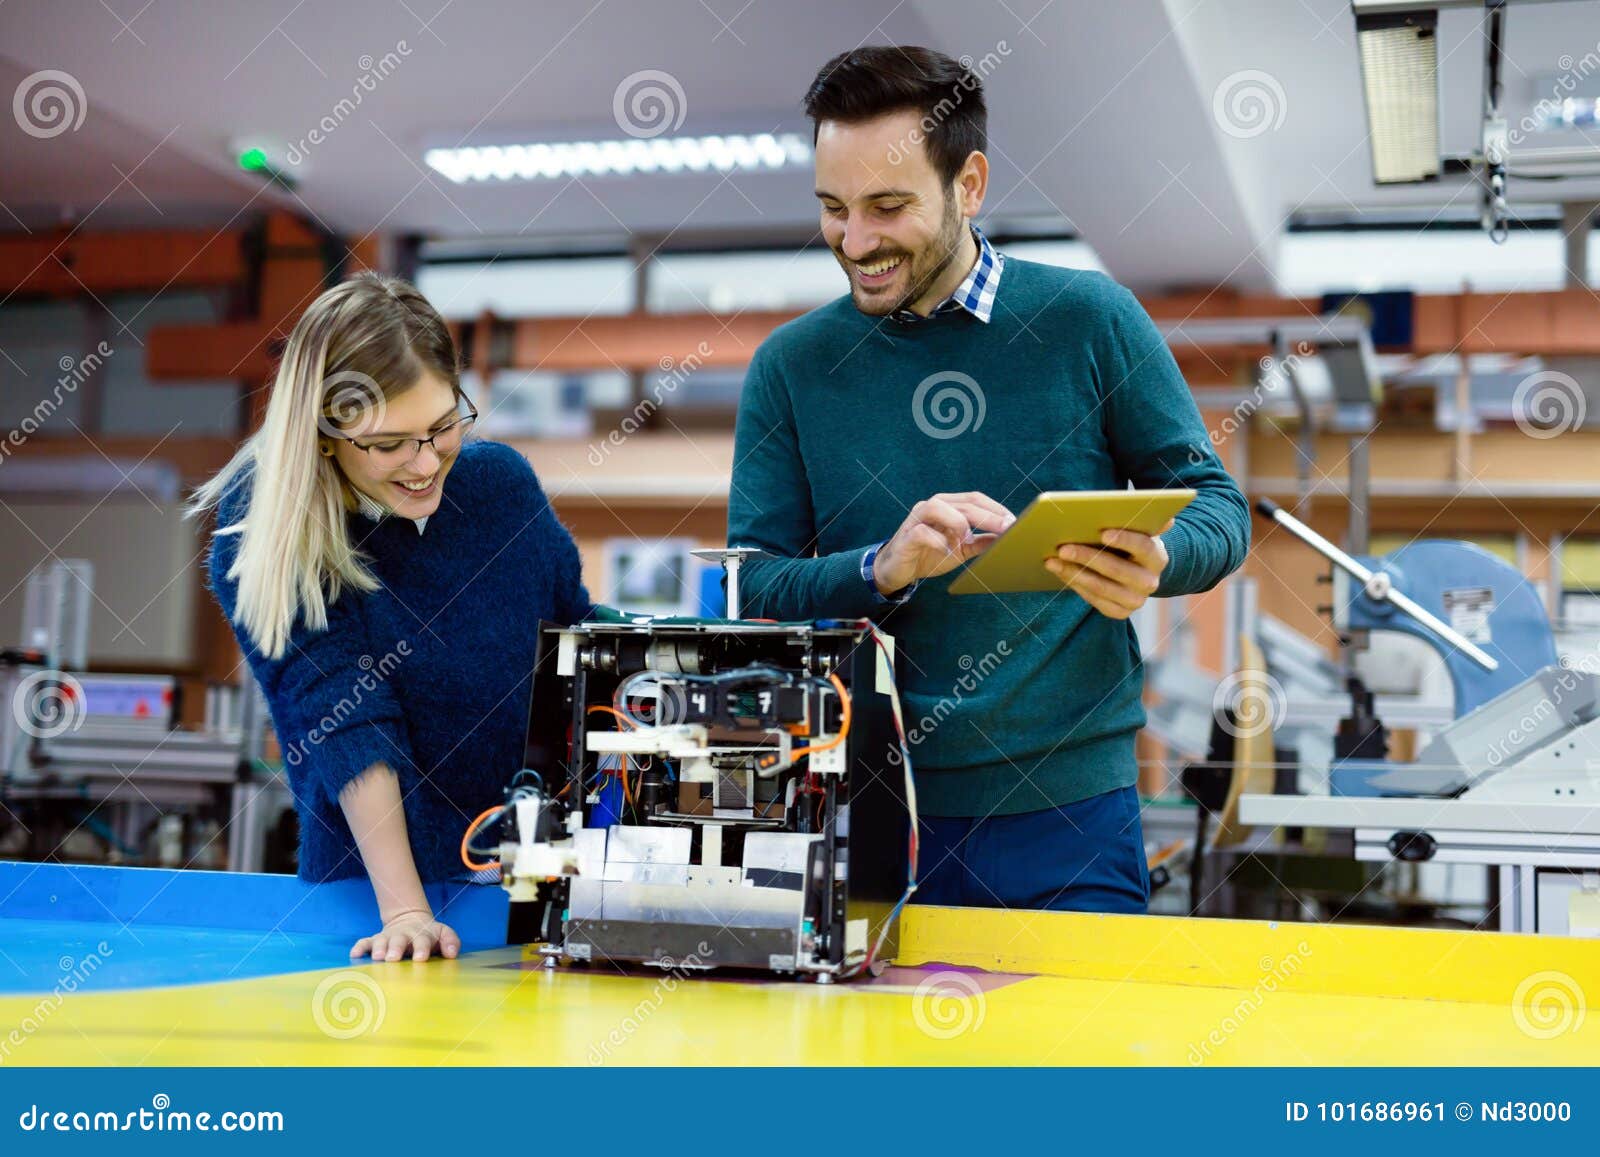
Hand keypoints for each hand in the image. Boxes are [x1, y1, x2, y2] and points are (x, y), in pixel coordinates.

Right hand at [351, 908, 460, 962]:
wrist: (411, 920)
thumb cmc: (430, 935)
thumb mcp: (444, 933)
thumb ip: (451, 942)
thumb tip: (452, 953)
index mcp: (422, 935)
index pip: (423, 941)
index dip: (422, 949)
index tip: (420, 959)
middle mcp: (403, 935)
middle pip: (399, 940)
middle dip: (396, 949)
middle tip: (393, 959)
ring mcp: (388, 937)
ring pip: (381, 941)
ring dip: (379, 948)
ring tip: (377, 958)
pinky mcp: (375, 940)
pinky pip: (365, 942)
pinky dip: (360, 947)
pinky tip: (355, 954)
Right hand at [874, 492, 1015, 593]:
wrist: (897, 569)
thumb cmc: (928, 555)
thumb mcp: (960, 549)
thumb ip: (979, 542)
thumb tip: (1004, 538)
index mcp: (947, 506)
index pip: (974, 499)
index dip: (995, 509)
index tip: (1013, 522)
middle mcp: (932, 507)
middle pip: (963, 504)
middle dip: (987, 516)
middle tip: (1006, 529)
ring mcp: (917, 519)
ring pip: (938, 507)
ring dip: (959, 523)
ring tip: (968, 540)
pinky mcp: (906, 536)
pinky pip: (922, 532)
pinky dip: (938, 541)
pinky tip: (947, 552)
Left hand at [1045, 518, 1173, 619]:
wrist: (1138, 572)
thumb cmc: (1131, 544)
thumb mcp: (1140, 531)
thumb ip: (1146, 521)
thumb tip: (1168, 520)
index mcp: (1158, 558)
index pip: (1144, 547)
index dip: (1124, 540)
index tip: (1102, 532)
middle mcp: (1150, 582)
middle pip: (1116, 569)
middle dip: (1087, 557)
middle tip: (1063, 547)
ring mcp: (1136, 601)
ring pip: (1101, 587)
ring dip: (1074, 572)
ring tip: (1052, 560)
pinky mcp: (1120, 612)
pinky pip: (1093, 599)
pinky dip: (1074, 584)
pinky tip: (1059, 570)